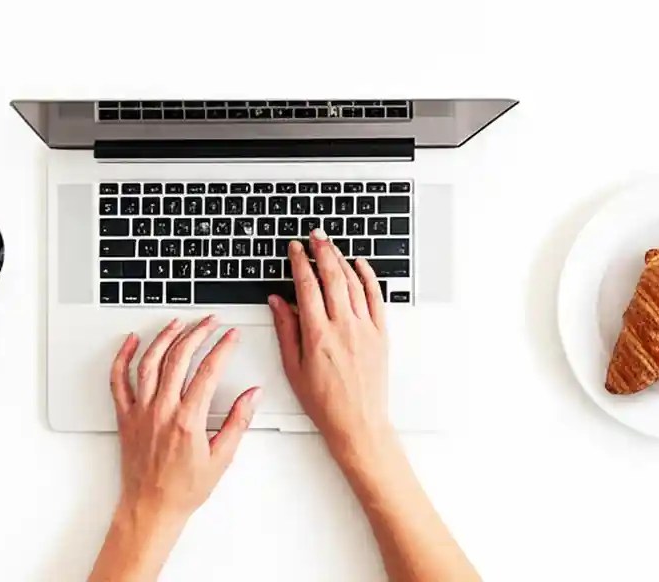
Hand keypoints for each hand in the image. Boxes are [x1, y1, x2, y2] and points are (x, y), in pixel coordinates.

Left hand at [91, 316, 259, 581]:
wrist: (151, 508)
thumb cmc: (183, 489)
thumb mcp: (222, 458)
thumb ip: (238, 422)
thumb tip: (253, 395)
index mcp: (187, 420)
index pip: (208, 371)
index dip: (222, 348)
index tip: (231, 336)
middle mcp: (162, 411)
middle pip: (178, 358)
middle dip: (197, 333)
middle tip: (210, 322)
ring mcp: (141, 411)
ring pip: (149, 362)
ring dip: (165, 337)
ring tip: (178, 323)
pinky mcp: (125, 416)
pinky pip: (118, 381)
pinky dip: (122, 357)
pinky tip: (131, 341)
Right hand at [268, 229, 392, 461]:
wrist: (358, 422)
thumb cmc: (325, 402)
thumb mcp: (293, 367)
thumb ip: (286, 330)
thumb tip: (278, 302)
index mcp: (318, 335)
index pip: (307, 286)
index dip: (300, 262)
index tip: (295, 249)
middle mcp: (343, 328)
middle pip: (332, 277)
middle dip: (322, 251)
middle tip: (315, 236)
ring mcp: (365, 329)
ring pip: (354, 283)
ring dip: (342, 260)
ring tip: (331, 246)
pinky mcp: (381, 334)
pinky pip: (375, 298)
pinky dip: (368, 277)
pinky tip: (360, 265)